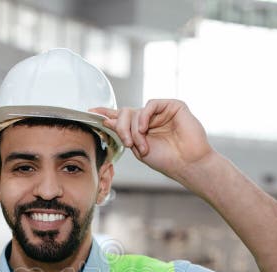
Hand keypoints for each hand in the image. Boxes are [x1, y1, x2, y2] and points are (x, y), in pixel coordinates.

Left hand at [91, 99, 214, 190]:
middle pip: (125, 113)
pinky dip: (144, 116)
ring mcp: (161, 111)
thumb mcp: (138, 148)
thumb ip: (123, 133)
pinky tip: (145, 128)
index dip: (106, 113)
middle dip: (121, 128)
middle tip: (128, 144)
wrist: (186, 163)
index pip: (121, 117)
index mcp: (141, 129)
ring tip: (141, 145)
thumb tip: (106, 119)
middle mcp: (149, 118)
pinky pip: (151, 104)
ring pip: (136, 111)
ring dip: (134, 129)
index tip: (90, 112)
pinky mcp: (173, 106)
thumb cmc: (166, 159)